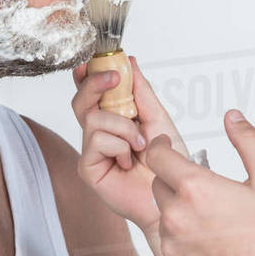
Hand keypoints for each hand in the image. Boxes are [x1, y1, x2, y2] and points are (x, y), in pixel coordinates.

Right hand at [71, 55, 187, 231]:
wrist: (173, 194)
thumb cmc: (167, 163)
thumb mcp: (157, 118)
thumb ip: (141, 91)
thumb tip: (129, 61)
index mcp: (114, 119)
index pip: (92, 92)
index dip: (88, 75)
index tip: (95, 60)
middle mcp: (99, 133)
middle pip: (82, 100)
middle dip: (95, 84)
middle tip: (113, 79)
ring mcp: (92, 150)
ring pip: (93, 118)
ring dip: (123, 126)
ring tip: (140, 144)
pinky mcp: (88, 167)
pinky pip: (97, 140)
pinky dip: (119, 145)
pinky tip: (128, 161)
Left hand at [144, 109, 254, 255]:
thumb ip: (248, 140)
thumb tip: (232, 116)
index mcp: (195, 188)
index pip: (157, 156)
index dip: (160, 147)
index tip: (167, 146)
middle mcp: (176, 217)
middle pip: (159, 186)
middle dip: (176, 182)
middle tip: (207, 190)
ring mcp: (173, 247)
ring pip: (166, 218)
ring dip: (181, 213)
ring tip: (217, 223)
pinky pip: (172, 247)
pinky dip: (186, 243)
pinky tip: (215, 247)